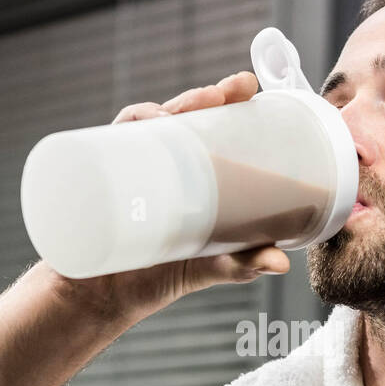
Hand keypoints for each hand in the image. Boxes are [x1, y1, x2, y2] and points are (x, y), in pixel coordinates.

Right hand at [56, 72, 291, 319]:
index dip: (226, 99)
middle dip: (200, 97)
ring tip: (178, 116)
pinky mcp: (103, 180)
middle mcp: (161, 165)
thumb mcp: (209, 267)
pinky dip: (125, 132)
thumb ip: (242, 264)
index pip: (210, 126)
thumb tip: (281, 264)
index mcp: (192, 174)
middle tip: (221, 94)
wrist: (103, 299)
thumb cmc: (159, 276)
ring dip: (162, 110)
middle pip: (179, 116)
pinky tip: (141, 131)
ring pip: (145, 124)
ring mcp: (131, 170)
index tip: (246, 86)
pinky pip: (109, 145)